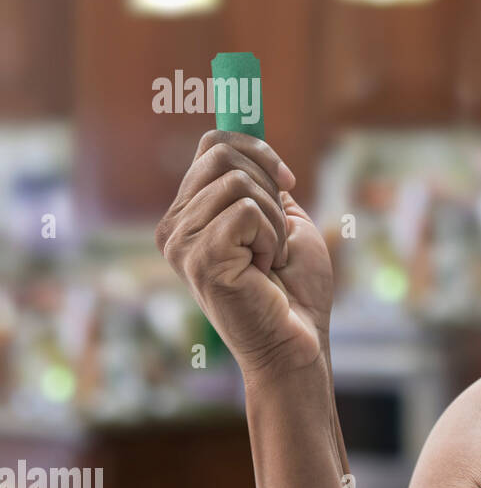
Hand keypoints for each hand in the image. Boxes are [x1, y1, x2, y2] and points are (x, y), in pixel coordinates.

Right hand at [155, 130, 333, 379]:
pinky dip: (272, 238)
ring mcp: (181, 243)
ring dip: (275, 221)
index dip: (256, 149)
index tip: (288, 180)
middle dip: (270, 185)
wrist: (298, 341)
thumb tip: (254, 145)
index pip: (212, 145)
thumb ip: (263, 187)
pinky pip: (249, 211)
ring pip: (241, 183)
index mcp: (190, 215)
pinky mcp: (200, 257)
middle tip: (278, 233)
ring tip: (270, 259)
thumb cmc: (295, 291)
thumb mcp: (282, 223)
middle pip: (223, 153)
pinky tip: (265, 270)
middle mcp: (175, 227)